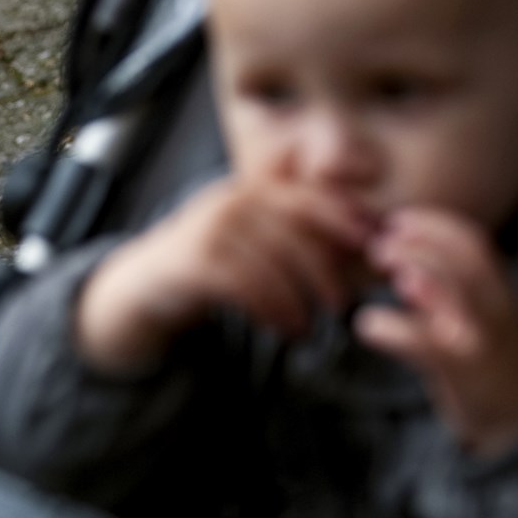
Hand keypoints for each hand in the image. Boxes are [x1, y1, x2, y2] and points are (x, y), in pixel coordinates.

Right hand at [76, 175, 375, 374]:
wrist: (147, 282)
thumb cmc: (213, 261)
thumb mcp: (252, 233)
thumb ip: (295, 227)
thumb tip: (365, 230)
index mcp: (251, 188)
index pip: (308, 197)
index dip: (343, 219)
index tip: (370, 247)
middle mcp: (231, 200)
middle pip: (294, 232)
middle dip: (324, 269)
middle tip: (341, 303)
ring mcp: (210, 229)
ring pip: (272, 264)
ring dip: (297, 300)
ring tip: (309, 326)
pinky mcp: (195, 262)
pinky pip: (247, 287)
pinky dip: (272, 311)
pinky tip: (284, 329)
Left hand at [352, 207, 517, 455]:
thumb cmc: (489, 353)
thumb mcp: (478, 310)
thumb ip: (448, 283)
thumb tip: (395, 252)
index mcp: (499, 288)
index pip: (474, 242)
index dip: (434, 225)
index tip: (398, 220)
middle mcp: (495, 308)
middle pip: (467, 262)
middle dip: (421, 245)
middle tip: (379, 246)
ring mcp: (482, 339)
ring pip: (457, 298)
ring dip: (417, 277)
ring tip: (383, 270)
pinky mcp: (463, 372)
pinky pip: (427, 344)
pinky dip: (392, 328)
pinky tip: (367, 323)